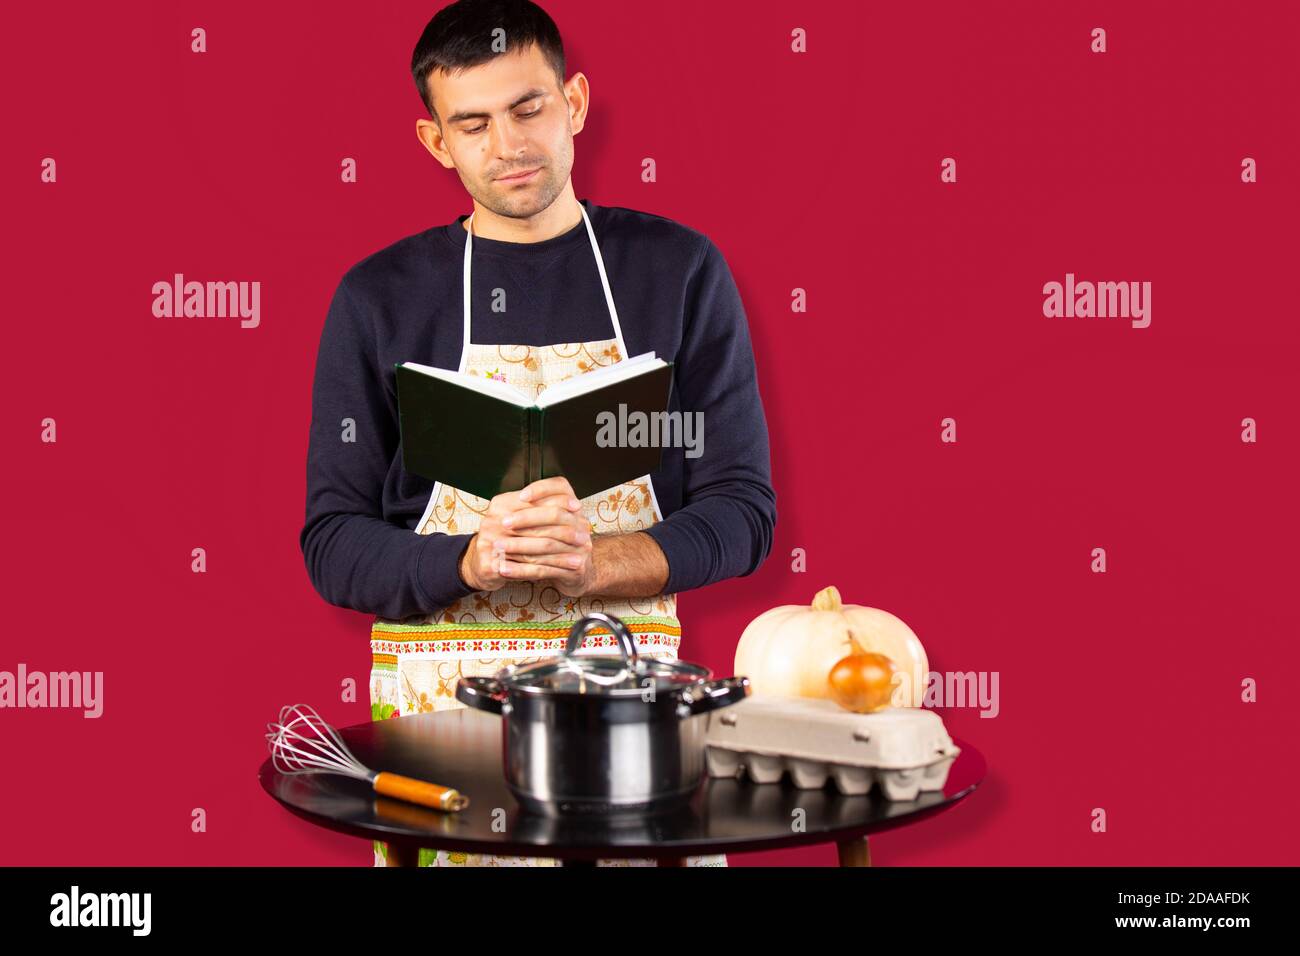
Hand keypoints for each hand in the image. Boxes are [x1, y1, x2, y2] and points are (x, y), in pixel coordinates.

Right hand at [458, 476, 590, 591]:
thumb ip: (539, 509)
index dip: (558, 501)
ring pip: (534, 547)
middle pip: (536, 523)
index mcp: (500, 504)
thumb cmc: (506, 540)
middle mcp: (493, 520)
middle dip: (563, 530)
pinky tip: (564, 570)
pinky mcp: (491, 564)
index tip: (577, 507)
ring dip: (561, 553)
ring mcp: (489, 542)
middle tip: (583, 535)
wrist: (481, 564)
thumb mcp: (519, 518)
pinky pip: (527, 568)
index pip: (533, 498)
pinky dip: (549, 569)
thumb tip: (573, 504)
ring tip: (580, 555)